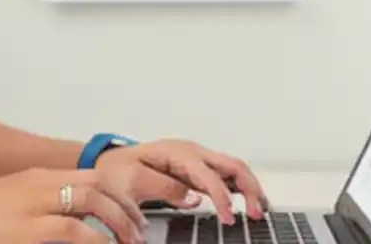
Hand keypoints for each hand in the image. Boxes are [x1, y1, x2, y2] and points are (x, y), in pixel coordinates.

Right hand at [0, 167, 149, 243]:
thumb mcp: (6, 208)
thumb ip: (34, 212)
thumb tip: (59, 229)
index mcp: (35, 178)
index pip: (89, 178)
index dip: (116, 195)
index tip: (130, 214)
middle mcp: (39, 184)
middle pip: (98, 184)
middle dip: (126, 206)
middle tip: (139, 232)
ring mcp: (34, 204)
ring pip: (93, 203)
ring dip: (119, 223)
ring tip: (131, 243)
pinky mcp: (28, 228)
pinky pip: (76, 231)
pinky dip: (98, 241)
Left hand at [94, 139, 268, 225]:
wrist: (109, 162)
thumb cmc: (118, 169)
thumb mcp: (133, 179)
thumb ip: (163, 187)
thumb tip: (193, 198)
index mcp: (177, 153)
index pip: (208, 175)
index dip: (221, 197)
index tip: (229, 218)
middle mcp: (191, 152)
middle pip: (231, 165)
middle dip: (249, 188)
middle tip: (257, 214)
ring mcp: (196, 159)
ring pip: (233, 168)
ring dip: (250, 187)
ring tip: (261, 209)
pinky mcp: (196, 169)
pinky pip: (225, 175)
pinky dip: (241, 187)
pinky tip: (249, 201)